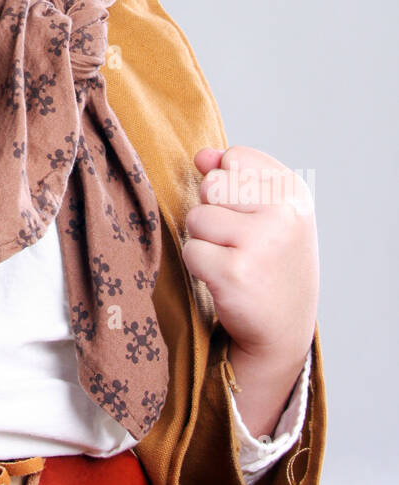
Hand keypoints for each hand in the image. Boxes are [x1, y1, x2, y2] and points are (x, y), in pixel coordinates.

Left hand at [182, 145, 318, 371]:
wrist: (283, 329)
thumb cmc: (272, 263)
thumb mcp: (269, 213)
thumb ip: (236, 176)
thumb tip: (202, 155)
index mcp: (294, 192)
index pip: (234, 158)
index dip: (229, 187)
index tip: (249, 216)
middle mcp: (284, 213)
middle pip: (211, 185)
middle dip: (214, 213)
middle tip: (239, 243)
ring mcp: (261, 242)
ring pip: (197, 217)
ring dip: (205, 241)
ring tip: (233, 261)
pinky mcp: (235, 272)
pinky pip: (191, 250)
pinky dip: (200, 267)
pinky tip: (226, 280)